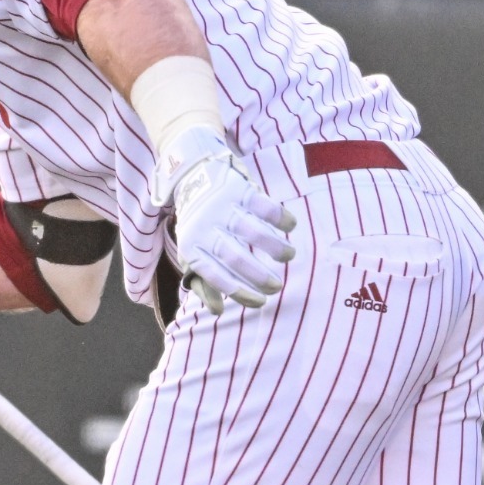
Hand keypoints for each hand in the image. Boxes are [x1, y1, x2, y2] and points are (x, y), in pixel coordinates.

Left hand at [164, 126, 297, 313]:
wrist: (192, 174)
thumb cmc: (199, 224)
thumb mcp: (193, 252)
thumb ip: (204, 282)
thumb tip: (217, 311)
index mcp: (192, 248)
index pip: (216, 276)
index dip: (240, 292)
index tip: (261, 302)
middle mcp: (205, 227)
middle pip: (235, 257)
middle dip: (259, 277)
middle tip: (277, 286)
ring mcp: (222, 206)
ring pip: (252, 231)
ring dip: (275, 248)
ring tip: (289, 256)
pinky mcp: (238, 188)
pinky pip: (264, 205)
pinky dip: (280, 217)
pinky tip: (291, 226)